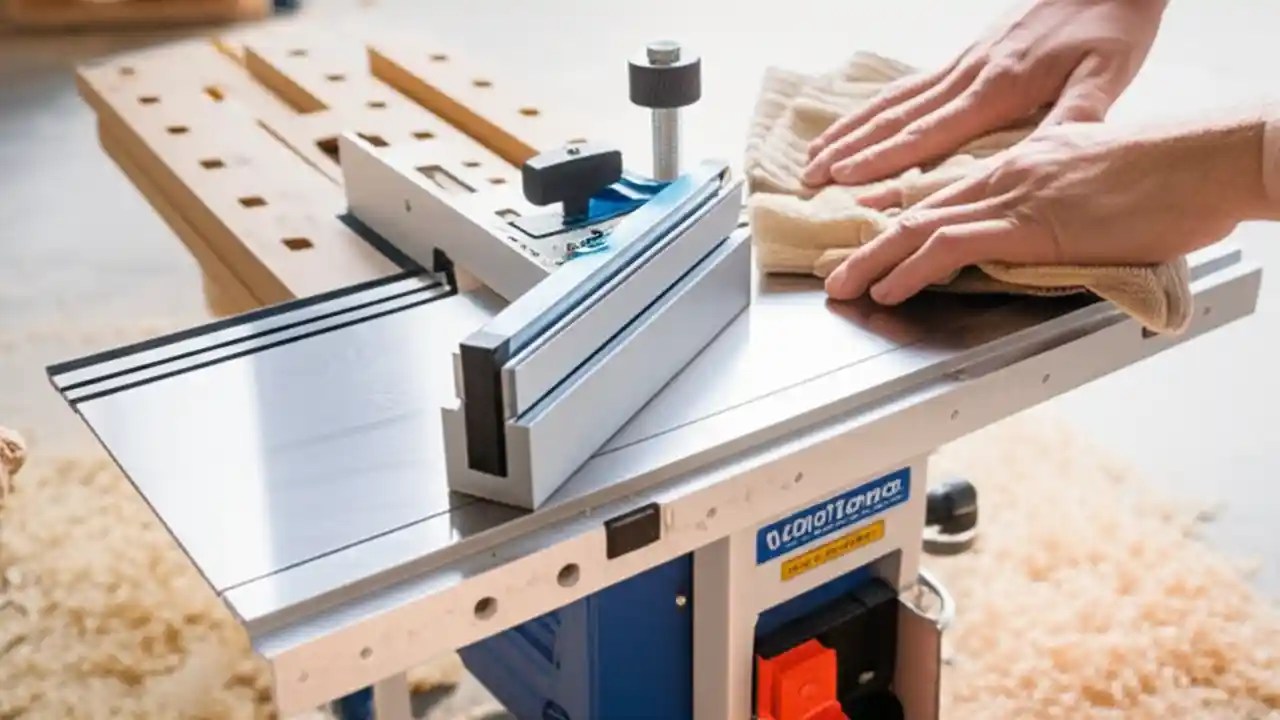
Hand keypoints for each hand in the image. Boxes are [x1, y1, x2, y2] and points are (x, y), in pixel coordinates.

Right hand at [803, 0, 1167, 187]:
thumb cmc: (1112, 27)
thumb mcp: (1107, 75)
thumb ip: (1076, 117)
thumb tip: (1048, 158)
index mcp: (1001, 88)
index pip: (929, 131)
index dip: (884, 158)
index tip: (844, 179)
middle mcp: (970, 74)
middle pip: (895, 118)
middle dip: (848, 150)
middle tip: (808, 175)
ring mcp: (963, 63)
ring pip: (893, 100)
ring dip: (850, 129)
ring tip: (814, 154)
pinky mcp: (966, 56)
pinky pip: (907, 86)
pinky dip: (873, 108)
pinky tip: (856, 122)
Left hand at [824, 116, 1271, 305]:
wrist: (1206, 160)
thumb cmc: (1173, 175)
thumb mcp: (1103, 183)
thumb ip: (1070, 204)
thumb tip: (1066, 226)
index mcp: (1025, 165)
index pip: (949, 193)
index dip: (904, 216)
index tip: (874, 233)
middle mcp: (1008, 176)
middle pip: (921, 211)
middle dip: (872, 245)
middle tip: (839, 269)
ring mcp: (1014, 197)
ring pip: (921, 228)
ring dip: (874, 261)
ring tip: (844, 286)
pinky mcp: (1027, 223)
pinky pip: (951, 246)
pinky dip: (912, 268)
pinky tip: (889, 287)